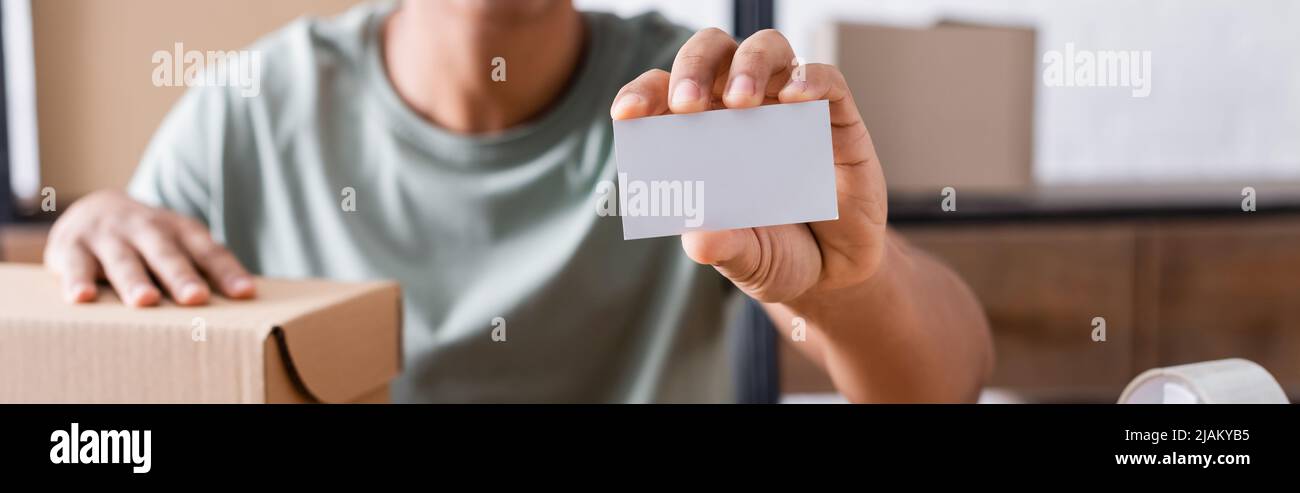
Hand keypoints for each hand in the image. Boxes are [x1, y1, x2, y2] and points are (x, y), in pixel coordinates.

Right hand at [43, 190, 255, 305]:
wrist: (96, 206)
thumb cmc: (150, 240)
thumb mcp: (179, 245)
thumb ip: (204, 268)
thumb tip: (244, 300)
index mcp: (180, 230)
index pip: (208, 251)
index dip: (226, 271)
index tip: (245, 293)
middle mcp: (146, 228)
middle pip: (167, 254)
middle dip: (181, 276)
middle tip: (195, 297)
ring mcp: (109, 235)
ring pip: (124, 260)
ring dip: (134, 280)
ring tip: (145, 300)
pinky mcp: (71, 245)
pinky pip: (74, 264)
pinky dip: (77, 279)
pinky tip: (81, 297)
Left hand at [611, 28, 888, 302]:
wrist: (834, 275)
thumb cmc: (776, 254)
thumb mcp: (746, 259)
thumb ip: (722, 247)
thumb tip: (698, 238)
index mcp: (701, 133)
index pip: (664, 94)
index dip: (642, 94)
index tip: (627, 115)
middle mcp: (742, 109)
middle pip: (712, 54)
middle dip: (693, 68)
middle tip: (688, 104)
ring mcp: (789, 108)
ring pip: (766, 48)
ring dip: (748, 65)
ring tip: (742, 102)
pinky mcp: (836, 117)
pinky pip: (825, 79)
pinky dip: (809, 79)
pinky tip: (795, 98)